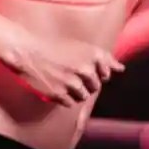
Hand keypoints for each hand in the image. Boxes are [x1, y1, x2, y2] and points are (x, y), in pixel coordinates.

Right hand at [6, 30, 123, 106]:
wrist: (26, 51)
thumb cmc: (51, 46)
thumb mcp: (79, 46)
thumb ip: (102, 57)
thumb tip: (121, 68)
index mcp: (92, 54)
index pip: (106, 72)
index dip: (96, 72)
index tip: (84, 69)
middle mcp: (85, 68)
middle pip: (95, 87)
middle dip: (85, 83)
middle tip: (69, 73)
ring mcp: (73, 82)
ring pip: (83, 96)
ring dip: (74, 92)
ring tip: (61, 79)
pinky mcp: (60, 94)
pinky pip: (70, 103)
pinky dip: (64, 98)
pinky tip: (55, 86)